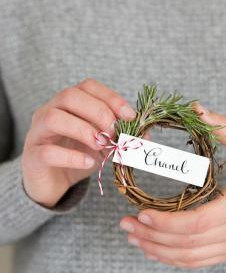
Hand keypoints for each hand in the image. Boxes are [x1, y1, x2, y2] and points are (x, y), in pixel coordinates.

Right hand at [22, 79, 135, 207]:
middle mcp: (49, 112)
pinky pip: (48, 152)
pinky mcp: (32, 157)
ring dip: (83, 130)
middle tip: (114, 132)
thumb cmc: (77, 158)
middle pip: (69, 96)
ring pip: (53, 118)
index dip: (110, 97)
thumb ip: (121, 137)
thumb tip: (146, 134)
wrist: (52, 185)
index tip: (130, 116)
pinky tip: (89, 163)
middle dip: (98, 112)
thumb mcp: (103, 145)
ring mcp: (37, 133)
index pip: (87, 87)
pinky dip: (72, 157)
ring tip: (101, 145)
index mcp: (67, 105)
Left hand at [119, 104, 225, 268]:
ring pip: (189, 258)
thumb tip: (196, 108)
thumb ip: (224, 128)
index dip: (167, 223)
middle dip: (152, 237)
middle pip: (187, 244)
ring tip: (132, 236)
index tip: (141, 214)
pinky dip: (171, 260)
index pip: (196, 224)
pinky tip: (152, 250)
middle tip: (125, 223)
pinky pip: (196, 262)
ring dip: (157, 250)